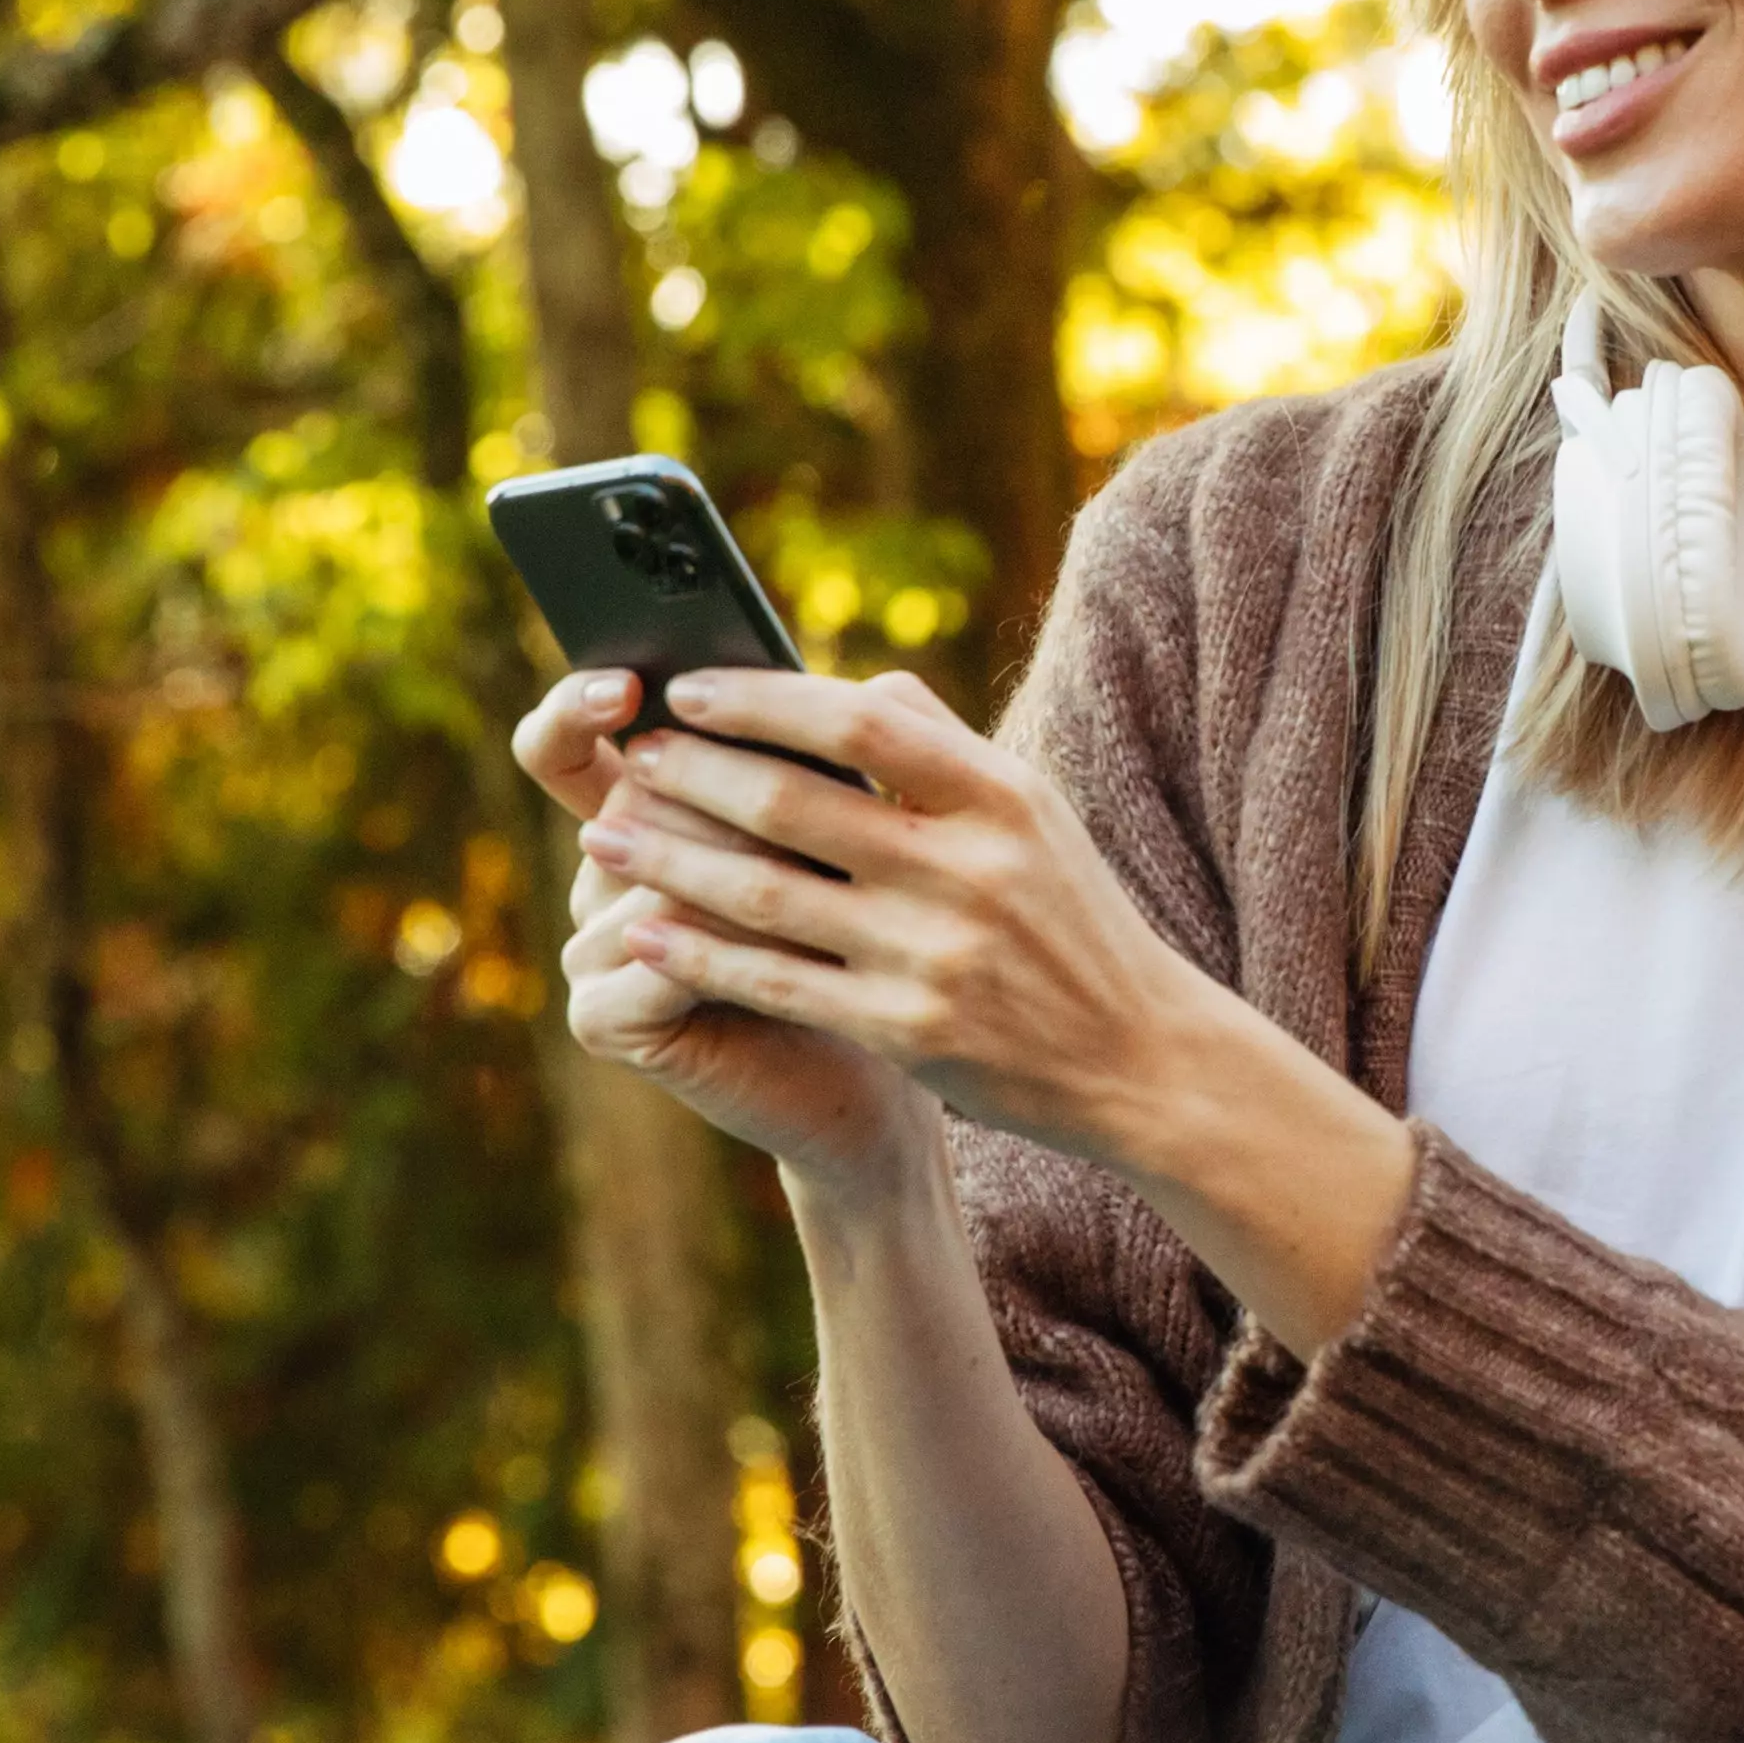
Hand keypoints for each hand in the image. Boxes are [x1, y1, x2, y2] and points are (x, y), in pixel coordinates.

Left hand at [575, 666, 1232, 1169]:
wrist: (1138, 1057)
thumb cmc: (1068, 917)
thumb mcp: (1033, 813)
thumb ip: (942, 746)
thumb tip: (847, 685)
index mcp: (997, 794)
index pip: (857, 722)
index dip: (760, 700)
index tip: (687, 690)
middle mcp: (967, 868)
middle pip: (794, 804)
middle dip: (694, 776)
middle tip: (634, 757)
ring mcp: (934, 953)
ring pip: (767, 894)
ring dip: (670, 860)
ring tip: (605, 834)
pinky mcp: (907, 1029)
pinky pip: (775, 981)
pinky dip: (698, 951)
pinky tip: (642, 929)